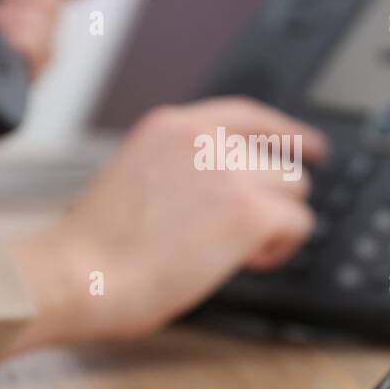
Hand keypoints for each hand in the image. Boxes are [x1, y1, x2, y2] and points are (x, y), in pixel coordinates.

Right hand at [11, 98, 328, 348]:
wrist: (78, 273)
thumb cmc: (93, 248)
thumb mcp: (136, 180)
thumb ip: (181, 170)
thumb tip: (220, 195)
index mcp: (172, 127)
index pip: (248, 115)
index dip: (287, 132)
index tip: (311, 146)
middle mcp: (205, 138)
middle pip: (279, 160)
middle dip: (271, 199)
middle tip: (244, 235)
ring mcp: (231, 171)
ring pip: (295, 189)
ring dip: (276, 223)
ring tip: (239, 251)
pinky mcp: (250, 210)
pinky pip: (298, 223)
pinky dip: (280, 247)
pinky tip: (248, 262)